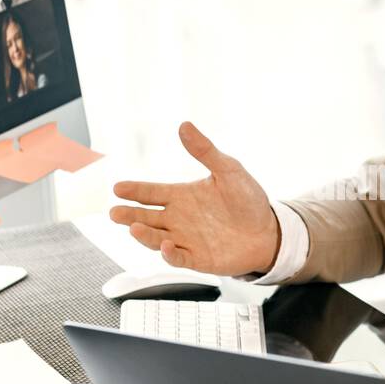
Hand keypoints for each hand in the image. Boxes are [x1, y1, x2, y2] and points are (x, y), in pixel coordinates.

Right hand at [110, 122, 280, 275]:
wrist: (269, 230)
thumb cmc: (248, 200)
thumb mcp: (228, 170)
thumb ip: (205, 151)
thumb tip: (185, 125)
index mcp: (182, 196)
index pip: (151, 193)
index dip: (135, 191)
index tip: (118, 188)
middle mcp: (179, 219)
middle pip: (146, 217)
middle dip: (129, 215)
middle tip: (115, 212)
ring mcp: (186, 239)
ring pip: (156, 238)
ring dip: (144, 234)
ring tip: (133, 227)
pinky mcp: (198, 258)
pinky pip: (179, 257)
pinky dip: (170, 253)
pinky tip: (165, 245)